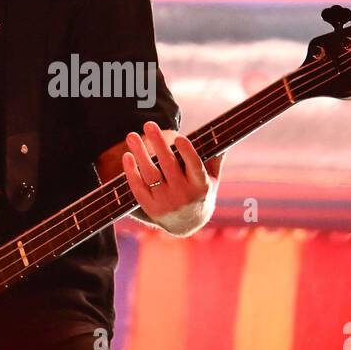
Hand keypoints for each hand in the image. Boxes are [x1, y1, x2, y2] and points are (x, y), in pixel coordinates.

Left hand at [121, 120, 223, 234]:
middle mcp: (183, 195)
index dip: (187, 152)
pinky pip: (138, 187)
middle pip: (168, 166)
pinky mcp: (150, 207)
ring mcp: (165, 202)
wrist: (188, 224)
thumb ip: (215, 157)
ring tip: (132, 136)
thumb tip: (222, 133)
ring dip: (140, 154)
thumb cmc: (200, 193)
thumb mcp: (213, 179)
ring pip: (150, 175)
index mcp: (201, 186)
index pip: (194, 166)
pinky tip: (128, 156)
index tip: (178, 137)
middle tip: (149, 124)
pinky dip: (131, 172)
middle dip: (158, 144)